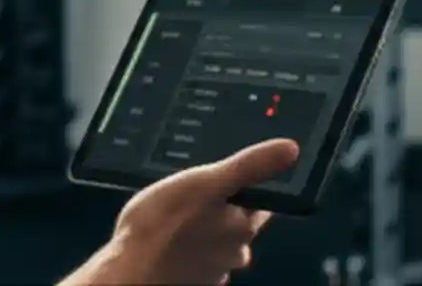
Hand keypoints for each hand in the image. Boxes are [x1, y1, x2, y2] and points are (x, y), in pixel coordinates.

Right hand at [97, 139, 299, 284]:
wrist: (130, 272)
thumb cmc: (163, 226)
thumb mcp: (206, 183)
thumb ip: (249, 166)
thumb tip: (290, 150)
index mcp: (243, 228)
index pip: (259, 201)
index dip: (247, 185)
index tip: (230, 174)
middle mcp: (234, 253)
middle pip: (236, 222)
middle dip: (221, 206)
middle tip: (197, 189)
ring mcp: (211, 270)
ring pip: (214, 240)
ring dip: (201, 227)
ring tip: (177, 211)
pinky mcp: (188, 279)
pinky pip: (193, 256)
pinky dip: (185, 245)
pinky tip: (167, 234)